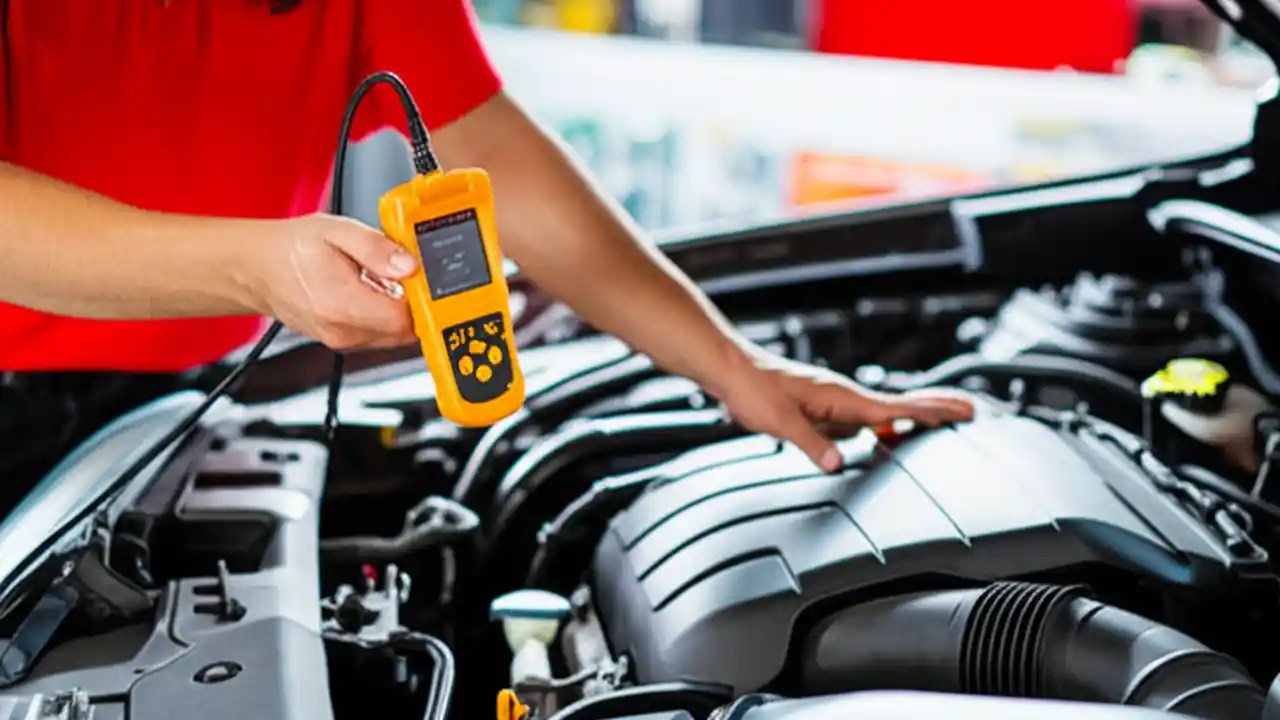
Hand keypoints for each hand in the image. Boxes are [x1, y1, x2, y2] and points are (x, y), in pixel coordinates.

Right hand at [241, 214, 416, 349]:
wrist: (255, 268)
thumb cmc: (290, 249)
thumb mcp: (337, 231)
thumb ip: (377, 248)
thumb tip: (409, 265)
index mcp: (343, 305)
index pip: (406, 319)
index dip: (422, 297)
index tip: (424, 276)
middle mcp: (343, 331)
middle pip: (405, 330)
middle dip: (414, 303)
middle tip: (405, 273)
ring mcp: (342, 340)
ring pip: (393, 335)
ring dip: (399, 310)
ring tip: (384, 280)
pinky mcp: (341, 342)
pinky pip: (378, 334)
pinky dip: (384, 316)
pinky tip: (373, 293)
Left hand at [712, 349, 974, 472]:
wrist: (733, 371)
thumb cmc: (755, 390)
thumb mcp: (781, 422)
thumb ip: (811, 444)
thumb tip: (838, 465)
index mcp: (842, 397)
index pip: (897, 408)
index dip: (931, 412)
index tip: (964, 411)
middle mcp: (845, 398)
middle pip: (900, 407)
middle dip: (935, 409)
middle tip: (971, 411)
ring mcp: (836, 403)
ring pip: (883, 415)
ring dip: (912, 419)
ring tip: (941, 424)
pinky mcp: (823, 409)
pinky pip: (861, 421)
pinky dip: (882, 427)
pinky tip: (885, 437)